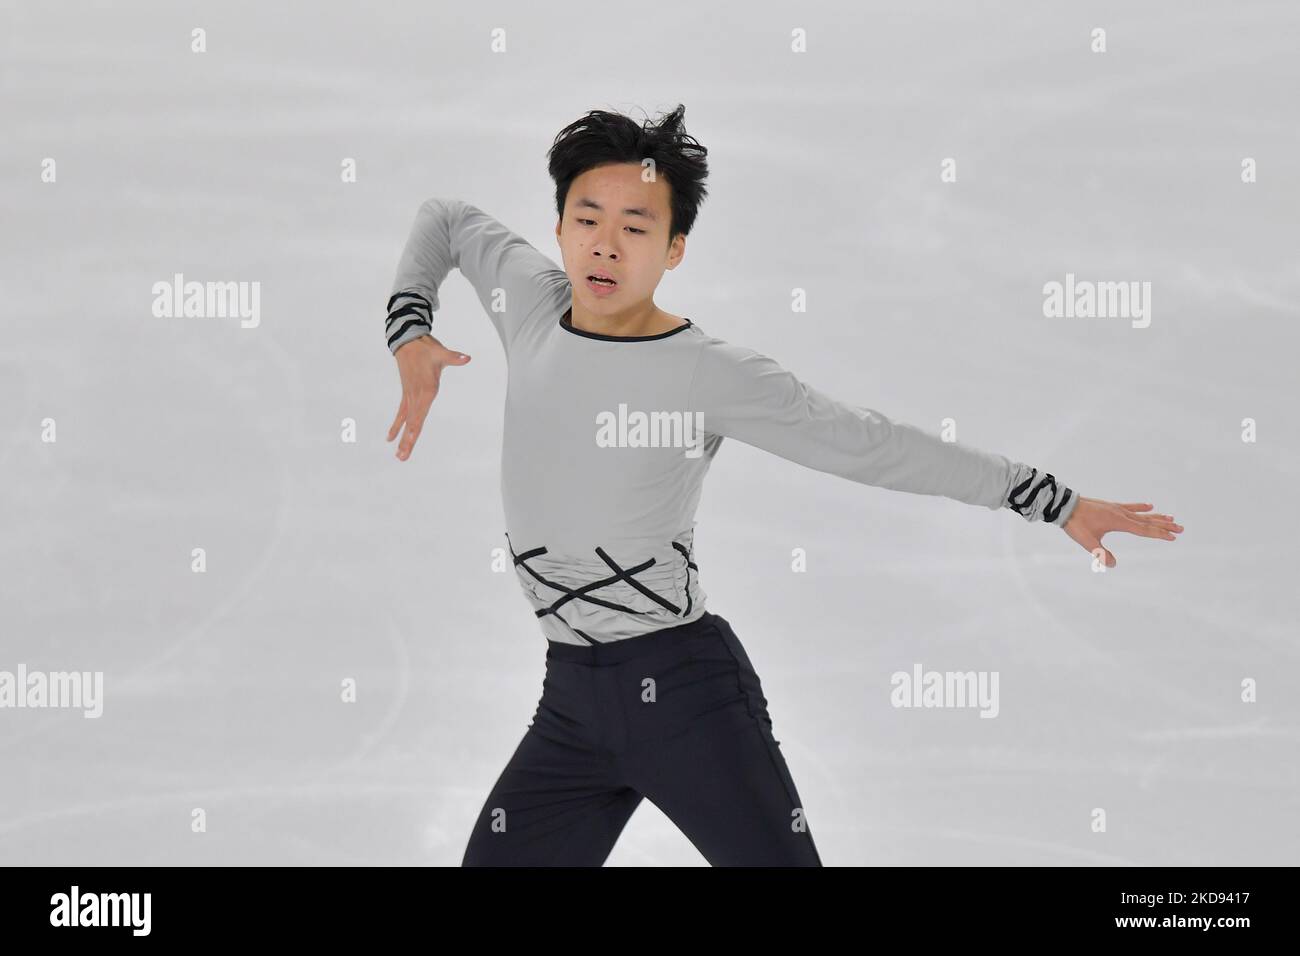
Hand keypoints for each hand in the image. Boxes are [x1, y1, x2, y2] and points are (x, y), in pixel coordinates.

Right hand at [387, 334, 471, 459]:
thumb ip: (454, 358)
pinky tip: (390, 438)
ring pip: (406, 421)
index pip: (420, 413)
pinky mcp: (407, 394)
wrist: (408, 342)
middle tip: (402, 457)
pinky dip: (397, 425)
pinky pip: (401, 413)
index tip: (411, 440)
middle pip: (412, 423)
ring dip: (402, 438)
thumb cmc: (426, 349)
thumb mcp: (441, 353)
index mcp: (426, 390)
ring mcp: (410, 396)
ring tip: (399, 456)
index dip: (415, 428)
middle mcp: (416, 396)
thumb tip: (466, 358)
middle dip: (407, 441)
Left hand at [1062, 498, 1182, 567]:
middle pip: (1148, 521)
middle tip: (1181, 528)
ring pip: (1141, 514)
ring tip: (1171, 518)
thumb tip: (1113, 565)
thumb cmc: (1076, 524)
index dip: (1159, 534)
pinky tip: (1149, 506)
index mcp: (1119, 522)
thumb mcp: (1087, 542)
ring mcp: (1117, 508)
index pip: (1144, 530)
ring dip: (1156, 517)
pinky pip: (1130, 506)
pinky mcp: (1111, 506)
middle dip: (1164, 526)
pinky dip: (1140, 507)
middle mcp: (1121, 514)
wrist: (1065, 506)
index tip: (1174, 537)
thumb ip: (1100, 554)